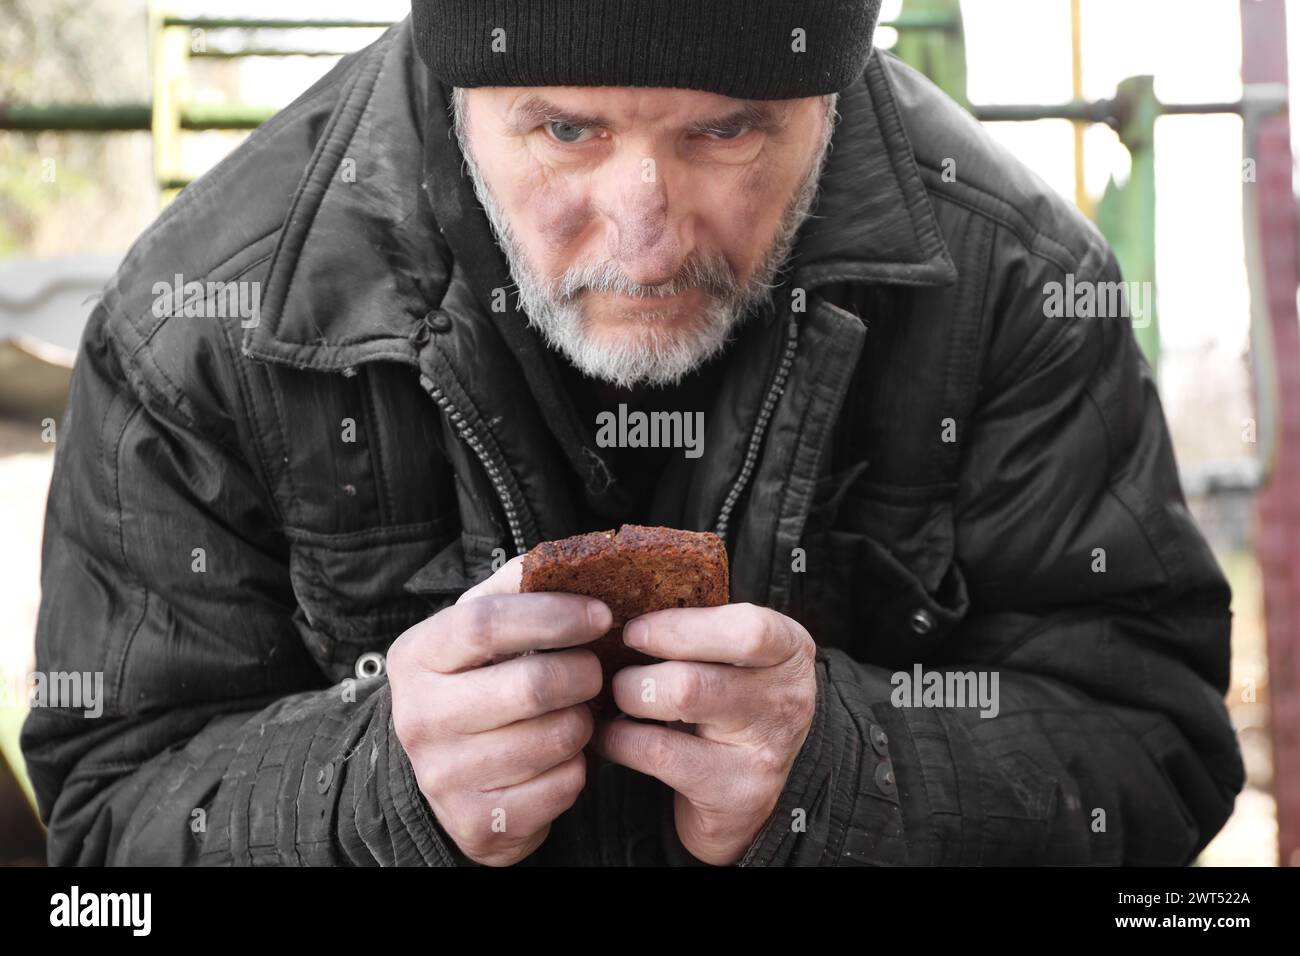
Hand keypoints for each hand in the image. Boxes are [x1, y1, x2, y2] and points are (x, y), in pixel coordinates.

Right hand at [388, 556, 609, 865]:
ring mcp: (445, 776)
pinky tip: (563, 755)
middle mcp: (421, 718)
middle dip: (583, 673)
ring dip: (584, 722)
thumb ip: (511, 592)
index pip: (487, 623)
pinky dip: (578, 767)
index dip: (554, 616)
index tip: (599, 614)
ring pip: (555, 737)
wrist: (430, 779)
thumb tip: (561, 558)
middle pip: (532, 685)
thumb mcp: (472, 634)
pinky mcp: (478, 822)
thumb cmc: (467, 688)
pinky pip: (562, 786)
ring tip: (577, 712)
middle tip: (595, 670)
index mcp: (418, 657)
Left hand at [591, 603, 817, 864]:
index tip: (636, 631)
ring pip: (681, 705)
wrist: (750, 792)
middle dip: (640, 672)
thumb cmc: (731, 705)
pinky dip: (619, 741)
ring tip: (619, 700)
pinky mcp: (738, 792)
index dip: (679, 627)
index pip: (748, 629)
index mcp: (789, 648)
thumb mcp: (735, 660)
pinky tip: (611, 737)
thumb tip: (617, 606)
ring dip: (630, 699)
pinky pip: (660, 754)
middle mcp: (787, 697)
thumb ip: (698, 630)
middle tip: (619, 675)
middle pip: (696, 675)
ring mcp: (766, 750)